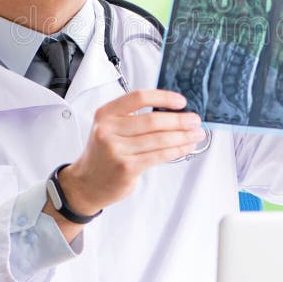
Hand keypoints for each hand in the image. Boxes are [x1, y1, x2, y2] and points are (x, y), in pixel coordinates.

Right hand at [55, 90, 202, 217]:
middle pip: (152, 120)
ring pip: (159, 139)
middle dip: (179, 120)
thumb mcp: (109, 128)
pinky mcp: (127, 167)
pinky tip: (185, 147)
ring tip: (196, 134)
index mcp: (106, 114)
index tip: (180, 101)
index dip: (163, 97)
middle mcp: (108, 130)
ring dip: (182, 136)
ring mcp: (117, 150)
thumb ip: (132, 117)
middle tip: (195, 120)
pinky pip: (159, 156)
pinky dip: (176, 150)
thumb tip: (171, 111)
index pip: (138, 98)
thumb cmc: (102, 154)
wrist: (86, 184)